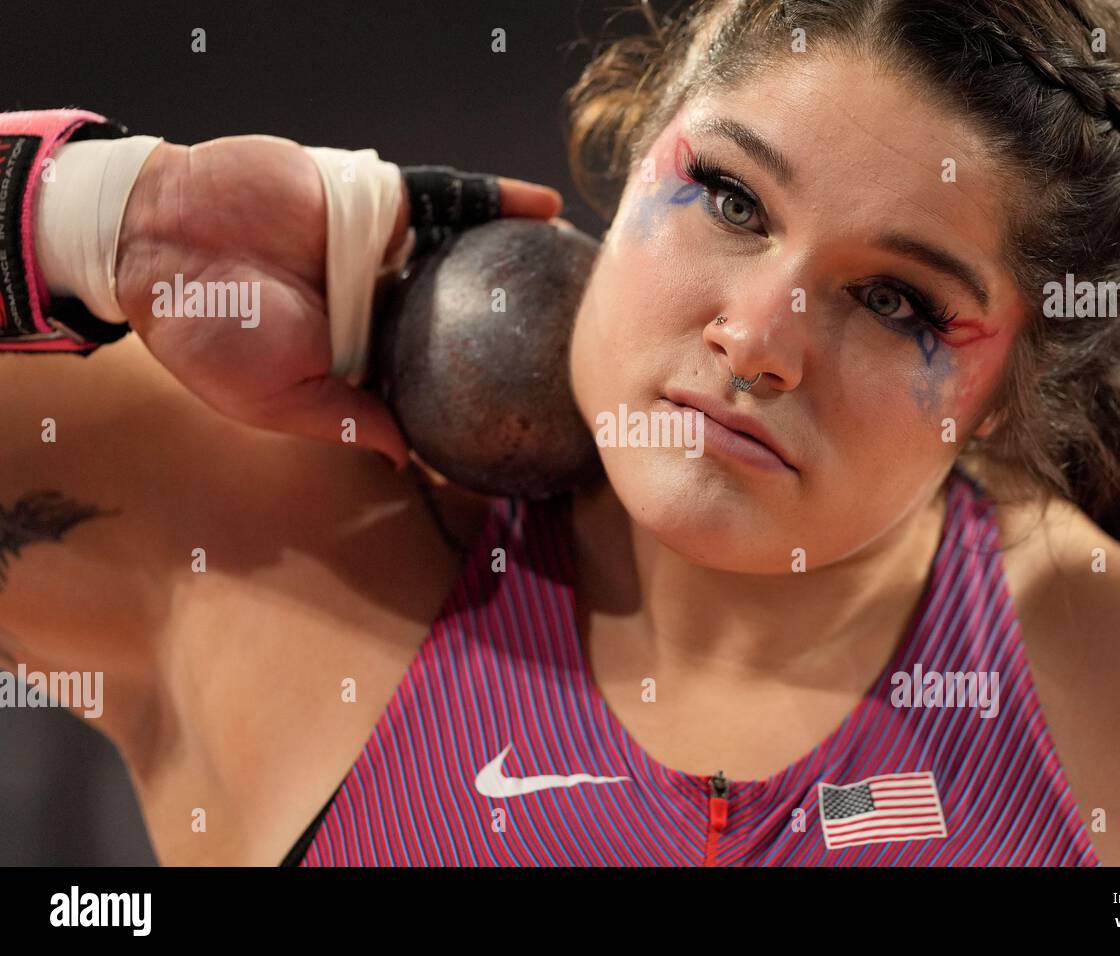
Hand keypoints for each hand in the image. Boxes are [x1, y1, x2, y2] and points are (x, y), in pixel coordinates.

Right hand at [114, 135, 562, 466]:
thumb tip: (410, 460)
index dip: (479, 386)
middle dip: (517, 322)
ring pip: (468, 252)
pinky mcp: (378, 197)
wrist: (158, 237)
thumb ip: (347, 421)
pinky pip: (448, 195)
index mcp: (360, 353)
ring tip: (583, 271)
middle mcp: (382, 299)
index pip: (433, 372)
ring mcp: (385, 247)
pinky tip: (545, 209)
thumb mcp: (276, 399)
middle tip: (580, 340)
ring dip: (521, 258)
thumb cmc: (207, 329)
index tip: (533, 409)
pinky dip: (495, 199)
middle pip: (466, 310)